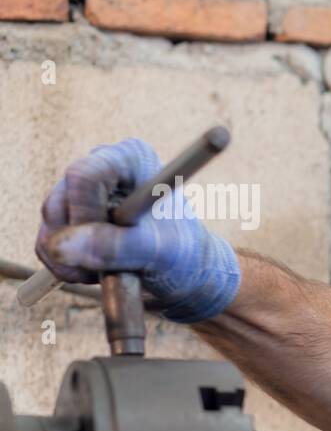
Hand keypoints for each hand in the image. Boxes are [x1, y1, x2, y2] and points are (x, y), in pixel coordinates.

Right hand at [37, 138, 240, 322]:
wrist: (185, 272)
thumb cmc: (183, 256)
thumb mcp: (159, 253)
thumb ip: (115, 246)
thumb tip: (61, 246)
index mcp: (131, 158)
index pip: (84, 177)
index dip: (87, 215)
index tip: (115, 242)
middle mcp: (101, 165)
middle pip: (59, 202)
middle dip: (80, 242)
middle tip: (117, 263)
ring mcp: (81, 191)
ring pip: (50, 225)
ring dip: (73, 259)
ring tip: (114, 269)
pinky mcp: (68, 216)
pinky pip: (44, 244)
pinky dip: (66, 266)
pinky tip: (98, 270)